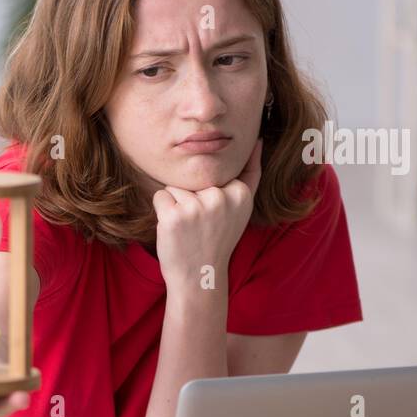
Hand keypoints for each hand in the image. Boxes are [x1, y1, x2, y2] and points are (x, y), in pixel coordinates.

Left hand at [151, 138, 261, 291]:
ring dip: (176, 205)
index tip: (216, 217)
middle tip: (200, 225)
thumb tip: (256, 141)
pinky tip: (175, 229)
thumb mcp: (242, 207)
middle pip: (192, 177)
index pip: (211, 172)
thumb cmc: (218, 239)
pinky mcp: (174, 216)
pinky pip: (159, 196)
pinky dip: (162, 212)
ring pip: (174, 186)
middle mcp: (220, 197)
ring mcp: (197, 207)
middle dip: (191, 198)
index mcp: (240, 192)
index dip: (207, 194)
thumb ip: (251, 173)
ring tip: (188, 228)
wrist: (200, 275)